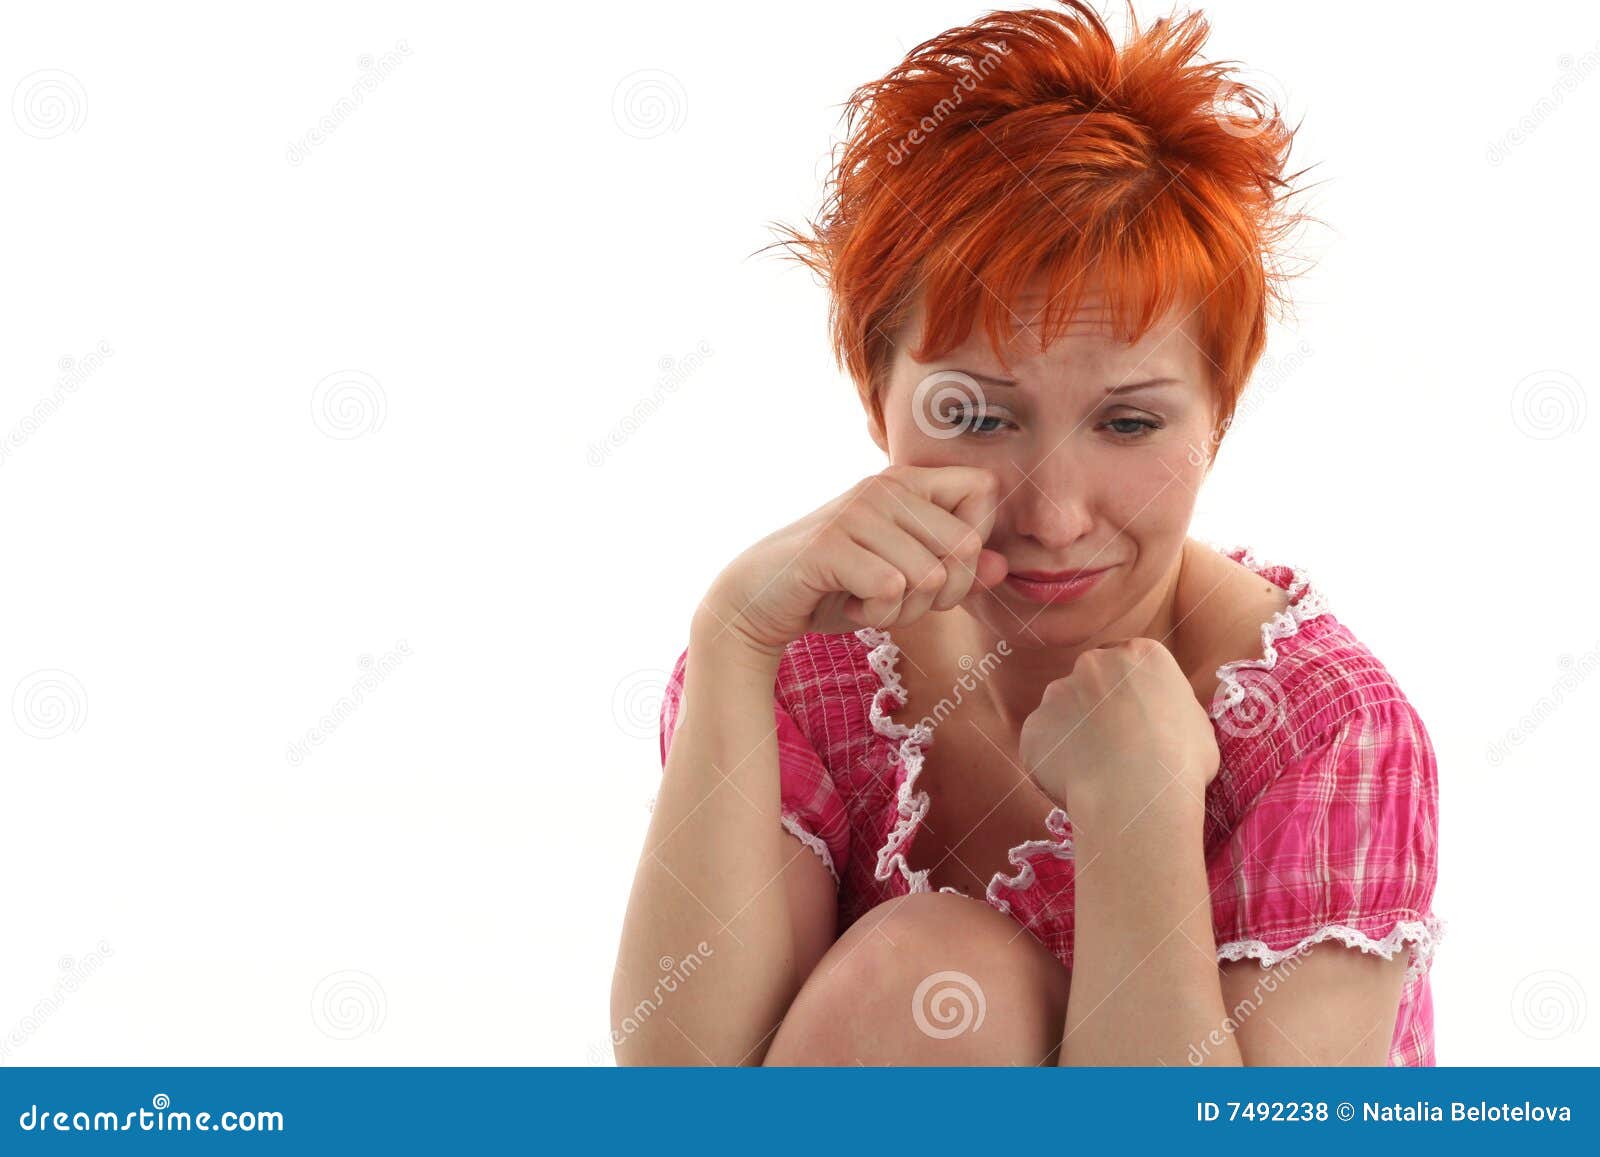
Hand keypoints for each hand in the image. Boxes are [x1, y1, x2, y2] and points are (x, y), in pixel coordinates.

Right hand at [696, 464, 1009, 658]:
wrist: (756, 601)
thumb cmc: (835, 588)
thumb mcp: (902, 582)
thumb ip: (952, 572)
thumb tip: (1000, 566)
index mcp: (906, 483)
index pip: (984, 490)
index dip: (976, 542)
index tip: (939, 568)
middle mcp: (884, 487)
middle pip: (966, 545)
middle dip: (942, 594)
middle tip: (897, 597)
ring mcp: (856, 512)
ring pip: (930, 577)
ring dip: (902, 610)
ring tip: (865, 599)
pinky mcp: (830, 544)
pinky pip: (892, 591)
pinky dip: (874, 614)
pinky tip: (846, 603)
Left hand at [1018, 637, 1219, 832]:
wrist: (1136, 793)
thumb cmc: (1180, 761)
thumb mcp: (1197, 725)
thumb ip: (1171, 708)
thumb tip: (1162, 716)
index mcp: (1140, 654)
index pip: (1130, 663)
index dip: (1131, 693)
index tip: (1136, 719)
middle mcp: (1093, 663)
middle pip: (1091, 679)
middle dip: (1098, 706)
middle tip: (1113, 745)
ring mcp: (1058, 693)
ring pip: (1062, 708)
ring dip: (1073, 730)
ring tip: (1094, 768)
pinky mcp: (1034, 725)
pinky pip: (1043, 741)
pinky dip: (1054, 759)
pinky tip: (1074, 782)